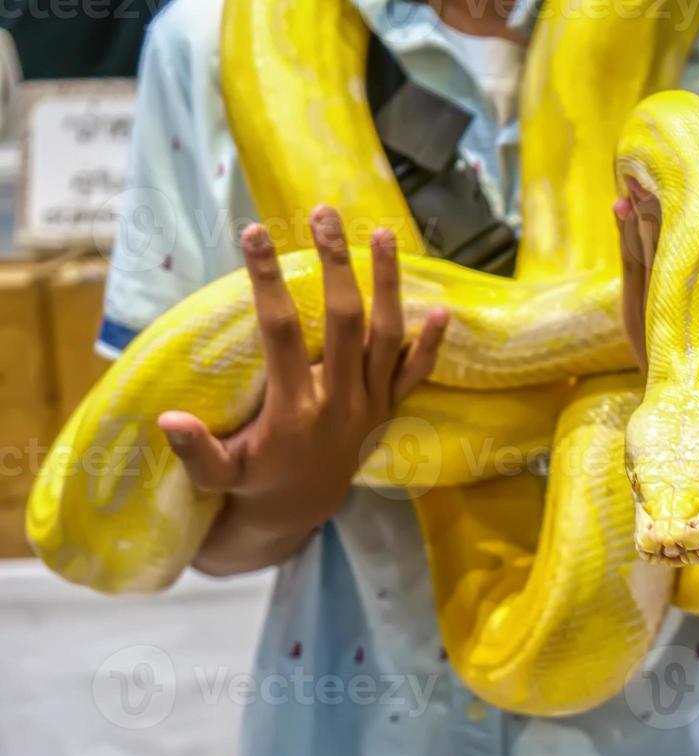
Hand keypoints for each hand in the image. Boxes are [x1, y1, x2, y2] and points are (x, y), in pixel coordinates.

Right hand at [158, 206, 448, 573]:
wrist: (301, 511)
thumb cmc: (254, 483)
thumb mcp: (219, 475)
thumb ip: (197, 452)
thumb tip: (166, 421)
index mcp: (294, 410)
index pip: (282, 333)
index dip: (267, 281)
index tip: (254, 232)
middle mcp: (340, 402)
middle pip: (346, 322)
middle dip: (336, 264)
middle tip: (323, 214)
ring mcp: (370, 406)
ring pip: (388, 337)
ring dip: (388, 285)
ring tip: (383, 233)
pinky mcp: (387, 412)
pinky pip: (416, 376)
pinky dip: (431, 346)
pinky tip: (444, 310)